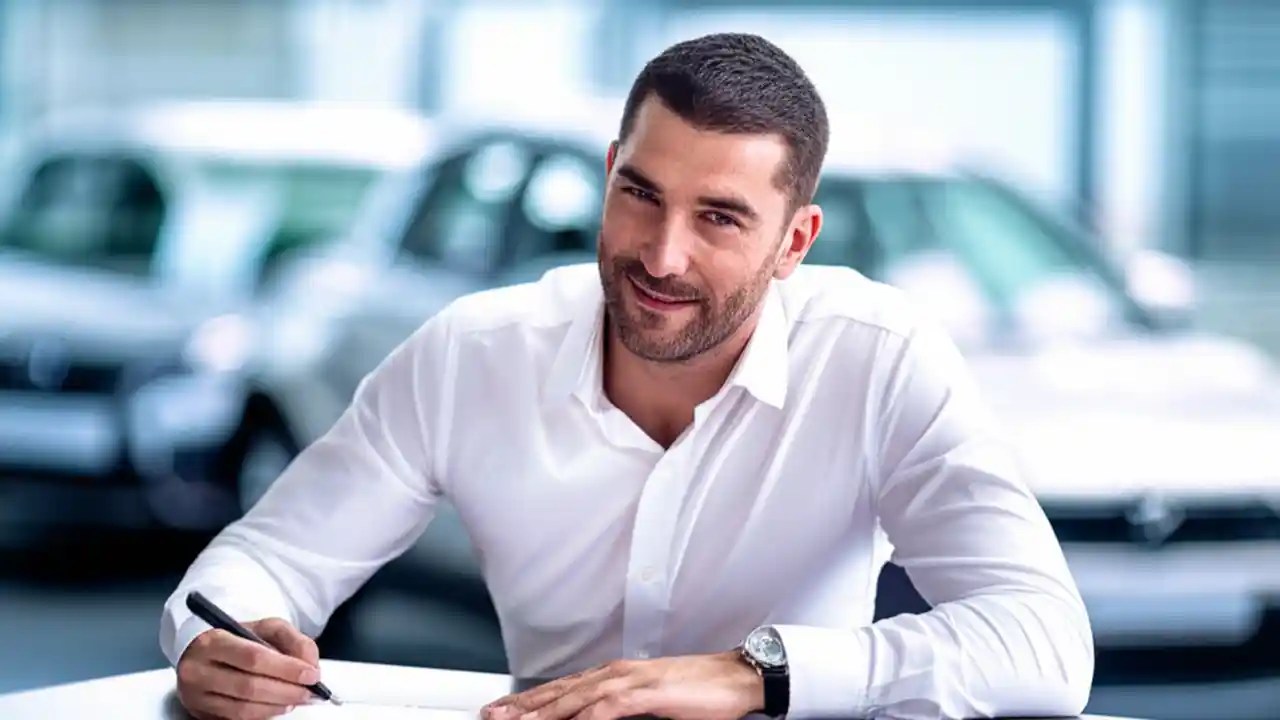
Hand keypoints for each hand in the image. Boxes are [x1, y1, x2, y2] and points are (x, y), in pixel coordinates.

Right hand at [176, 617, 320, 719]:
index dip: (286, 669)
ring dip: (276, 706)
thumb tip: (309, 666)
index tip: (311, 674)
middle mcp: (198, 670)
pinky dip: (263, 714)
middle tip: (309, 691)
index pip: (253, 657)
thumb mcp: (266, 628)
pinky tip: (278, 706)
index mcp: (213, 642)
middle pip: (249, 686)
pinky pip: (236, 719)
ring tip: (296, 699)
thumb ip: (292, 641)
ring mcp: (196, 696)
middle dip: (286, 691)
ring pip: (242, 709)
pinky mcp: (201, 713)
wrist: (204, 653)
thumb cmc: (239, 639)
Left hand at [481, 651, 762, 719]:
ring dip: (543, 712)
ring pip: (574, 698)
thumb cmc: (702, 694)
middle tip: (491, 716)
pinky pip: (606, 708)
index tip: (505, 712)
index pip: (564, 690)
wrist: (736, 678)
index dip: (532, 702)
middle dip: (523, 706)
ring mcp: (630, 680)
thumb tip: (595, 719)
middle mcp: (617, 673)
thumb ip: (622, 713)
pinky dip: (584, 717)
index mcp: (617, 676)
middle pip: (559, 692)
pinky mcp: (646, 692)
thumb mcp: (653, 706)